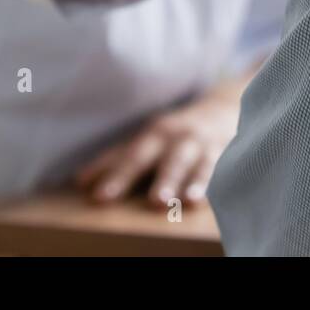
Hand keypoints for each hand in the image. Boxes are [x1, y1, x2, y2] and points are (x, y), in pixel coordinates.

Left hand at [75, 82, 243, 207]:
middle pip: (169, 160)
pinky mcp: (228, 154)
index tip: (99, 197)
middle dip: (163, 180)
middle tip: (154, 202)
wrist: (223, 108)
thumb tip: (80, 182)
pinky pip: (227, 168)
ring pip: (201, 165)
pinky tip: (220, 196)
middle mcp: (180, 139)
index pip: (133, 157)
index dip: (117, 176)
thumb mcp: (146, 140)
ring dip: (195, 182)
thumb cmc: (174, 133)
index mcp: (155, 135)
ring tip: (189, 201)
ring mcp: (206, 146)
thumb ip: (115, 160)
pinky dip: (223, 181)